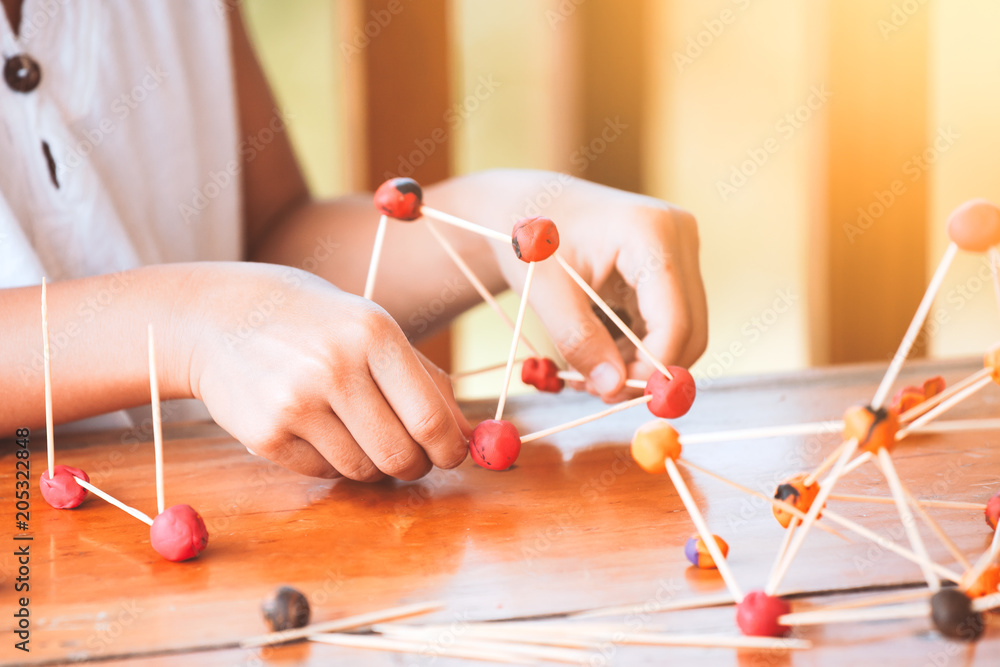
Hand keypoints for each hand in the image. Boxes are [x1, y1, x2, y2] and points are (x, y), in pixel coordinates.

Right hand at [185, 263, 470, 479]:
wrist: (221, 317)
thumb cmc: (317, 325)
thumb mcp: (374, 331)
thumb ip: (427, 382)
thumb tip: (471, 437)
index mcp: (374, 333)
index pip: (430, 418)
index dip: (450, 449)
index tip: (451, 455)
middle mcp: (335, 365)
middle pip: (401, 455)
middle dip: (415, 466)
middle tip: (410, 458)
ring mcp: (296, 402)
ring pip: (364, 471)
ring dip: (373, 466)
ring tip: (358, 433)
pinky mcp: (265, 434)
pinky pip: (323, 473)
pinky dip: (332, 463)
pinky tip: (317, 430)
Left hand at [433, 170, 706, 403]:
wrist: (525, 205)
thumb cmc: (530, 238)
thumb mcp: (545, 291)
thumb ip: (578, 339)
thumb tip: (613, 389)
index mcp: (651, 232)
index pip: (674, 319)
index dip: (650, 368)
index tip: (612, 395)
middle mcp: (680, 236)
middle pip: (690, 329)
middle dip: (648, 369)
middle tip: (599, 391)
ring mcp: (681, 250)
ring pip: (682, 331)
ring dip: (641, 361)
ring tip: (588, 369)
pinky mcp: (672, 266)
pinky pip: (669, 322)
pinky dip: (638, 346)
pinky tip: (599, 348)